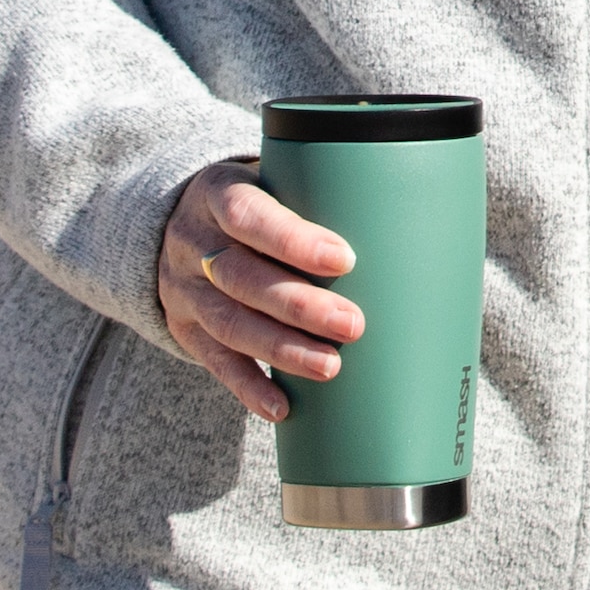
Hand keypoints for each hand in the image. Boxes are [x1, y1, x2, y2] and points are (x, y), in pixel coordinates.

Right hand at [156, 161, 361, 425]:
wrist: (179, 223)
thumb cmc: (259, 206)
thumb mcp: (273, 183)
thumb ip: (321, 199)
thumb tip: (410, 230)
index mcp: (217, 192)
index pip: (247, 215)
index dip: (292, 240)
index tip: (345, 260)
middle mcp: (193, 241)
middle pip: (241, 277)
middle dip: (299, 305)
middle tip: (353, 325)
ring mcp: (182, 288)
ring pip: (229, 324)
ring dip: (282, 350)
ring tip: (329, 367)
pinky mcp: (185, 328)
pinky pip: (215, 362)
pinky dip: (250, 387)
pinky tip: (282, 406)